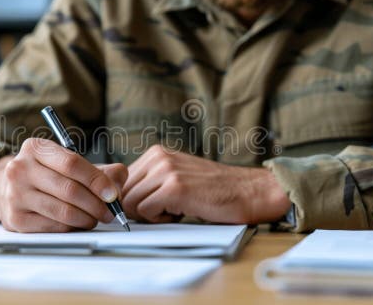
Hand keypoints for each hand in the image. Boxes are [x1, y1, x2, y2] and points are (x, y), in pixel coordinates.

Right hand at [0, 138, 127, 232]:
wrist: (5, 189)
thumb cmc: (47, 175)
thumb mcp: (69, 163)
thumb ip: (100, 169)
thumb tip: (118, 182)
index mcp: (35, 148)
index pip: (72, 163)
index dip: (97, 180)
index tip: (113, 194)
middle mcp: (20, 169)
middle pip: (69, 190)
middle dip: (96, 204)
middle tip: (110, 213)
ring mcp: (15, 195)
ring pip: (62, 211)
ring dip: (87, 218)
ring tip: (96, 218)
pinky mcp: (15, 219)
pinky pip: (53, 226)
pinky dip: (72, 227)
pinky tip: (78, 223)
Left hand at [121, 145, 289, 223]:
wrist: (250, 191)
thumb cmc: (215, 191)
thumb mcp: (177, 177)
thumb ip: (151, 183)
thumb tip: (121, 201)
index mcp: (157, 153)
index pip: (122, 182)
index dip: (133, 200)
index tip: (151, 207)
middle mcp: (159, 158)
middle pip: (124, 193)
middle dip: (139, 209)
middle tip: (166, 211)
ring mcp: (166, 171)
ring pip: (131, 203)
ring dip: (150, 215)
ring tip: (175, 210)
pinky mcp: (174, 188)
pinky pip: (145, 211)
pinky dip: (160, 219)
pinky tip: (181, 213)